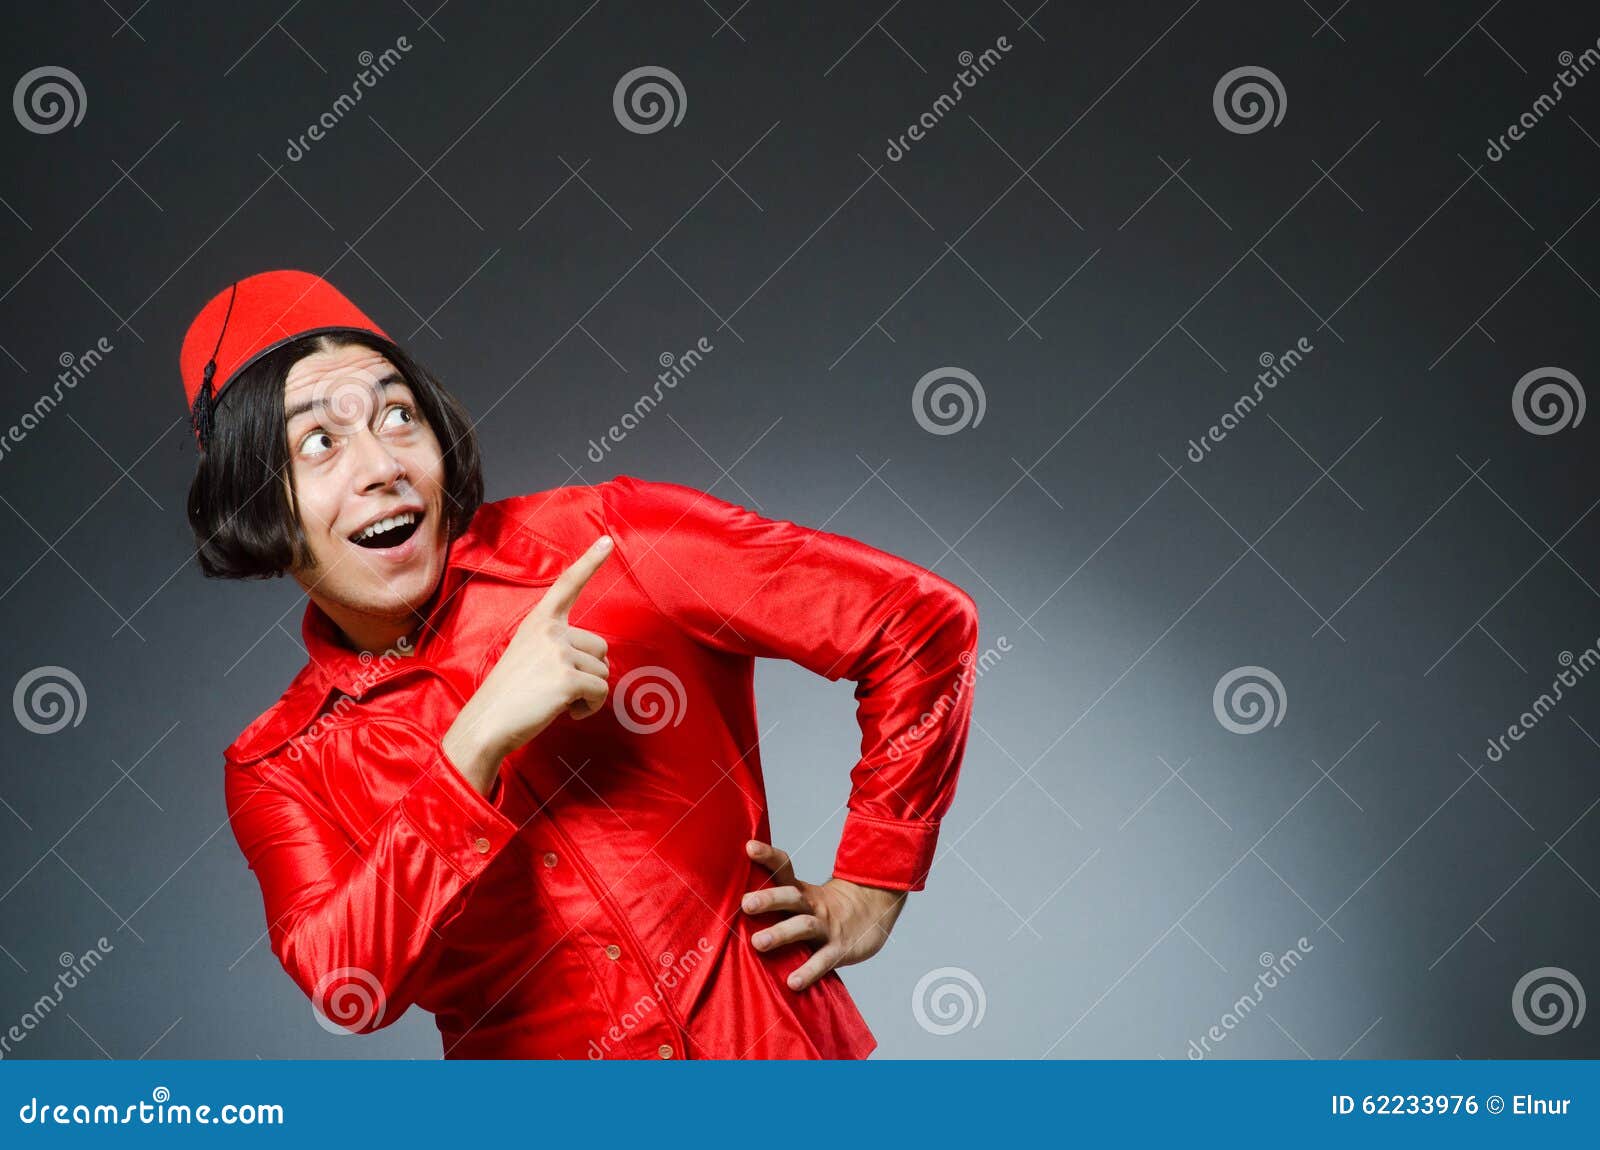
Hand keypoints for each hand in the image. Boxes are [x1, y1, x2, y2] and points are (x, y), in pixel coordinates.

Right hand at [443, 535, 613, 792]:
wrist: (487, 723)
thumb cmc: (508, 696)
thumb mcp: (527, 657)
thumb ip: (556, 648)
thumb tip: (595, 661)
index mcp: (539, 622)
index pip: (567, 585)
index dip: (590, 562)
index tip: (608, 540)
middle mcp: (550, 631)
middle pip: (600, 648)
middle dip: (589, 672)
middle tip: (558, 688)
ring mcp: (559, 653)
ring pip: (602, 672)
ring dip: (588, 693)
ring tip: (556, 701)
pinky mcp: (568, 678)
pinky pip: (600, 691)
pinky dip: (589, 707)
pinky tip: (566, 712)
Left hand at [740, 839, 907, 990]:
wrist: (874, 910)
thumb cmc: (824, 909)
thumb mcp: (804, 897)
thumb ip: (776, 899)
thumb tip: (733, 899)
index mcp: (801, 891)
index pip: (784, 868)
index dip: (768, 856)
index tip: (749, 846)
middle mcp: (812, 905)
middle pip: (791, 897)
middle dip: (769, 899)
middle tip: (746, 904)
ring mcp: (827, 926)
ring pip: (804, 926)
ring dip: (781, 933)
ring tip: (758, 942)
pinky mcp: (840, 949)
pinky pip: (823, 960)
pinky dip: (809, 971)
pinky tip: (793, 982)